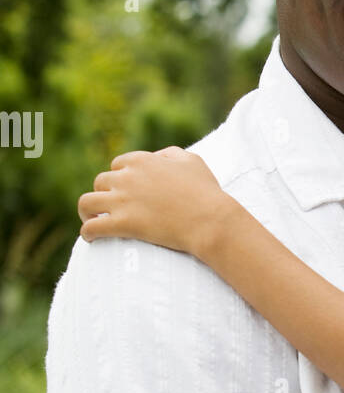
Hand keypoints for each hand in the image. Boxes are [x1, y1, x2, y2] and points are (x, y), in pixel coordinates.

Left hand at [78, 147, 229, 259]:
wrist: (209, 220)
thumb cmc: (205, 192)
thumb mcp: (192, 161)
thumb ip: (170, 154)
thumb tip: (157, 157)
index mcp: (142, 161)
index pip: (118, 164)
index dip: (120, 176)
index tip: (123, 188)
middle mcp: (127, 177)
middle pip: (101, 182)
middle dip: (104, 193)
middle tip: (109, 206)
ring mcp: (122, 201)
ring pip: (87, 202)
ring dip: (86, 210)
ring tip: (91, 219)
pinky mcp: (122, 224)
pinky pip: (91, 227)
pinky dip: (87, 232)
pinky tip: (90, 238)